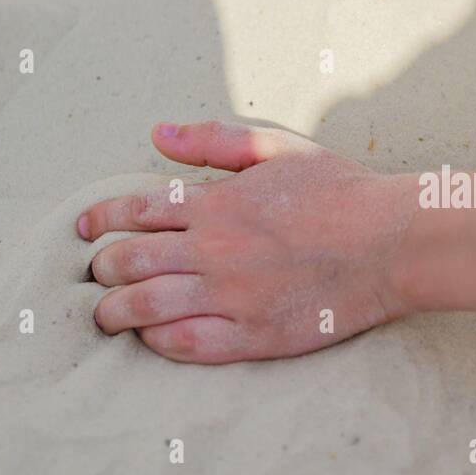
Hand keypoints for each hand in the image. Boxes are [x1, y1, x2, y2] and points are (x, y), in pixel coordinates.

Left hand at [77, 121, 417, 363]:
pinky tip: (148, 337)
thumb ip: (213, 141)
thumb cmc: (338, 190)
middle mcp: (215, 249)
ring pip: (148, 305)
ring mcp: (232, 295)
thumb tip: (156, 132)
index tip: (83, 230)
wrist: (392, 242)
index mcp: (217, 203)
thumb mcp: (276, 148)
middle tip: (95, 274)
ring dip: (115, 310)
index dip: (101, 221)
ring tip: (104, 314)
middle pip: (131, 260)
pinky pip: (188, 343)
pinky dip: (157, 340)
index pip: (137, 211)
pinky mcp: (253, 334)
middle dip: (102, 269)